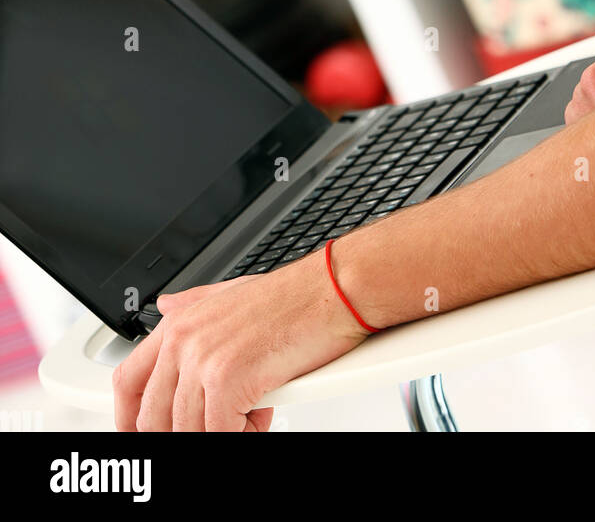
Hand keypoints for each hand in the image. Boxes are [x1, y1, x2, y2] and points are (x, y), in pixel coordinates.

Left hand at [113, 247, 368, 431]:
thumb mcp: (230, 294)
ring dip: (221, 433)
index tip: (141, 437)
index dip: (129, 420)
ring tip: (251, 415)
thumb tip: (164, 307)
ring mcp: (202, 361)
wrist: (332, 291)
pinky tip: (262, 415)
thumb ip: (192, 304)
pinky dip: (244, 436)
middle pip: (153, 418)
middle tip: (216, 429)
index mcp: (178, 323)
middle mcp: (183, 341)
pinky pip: (220, 435)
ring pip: (188, 432)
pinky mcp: (227, 381)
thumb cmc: (293, 298)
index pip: (128, 382)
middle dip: (180, 435)